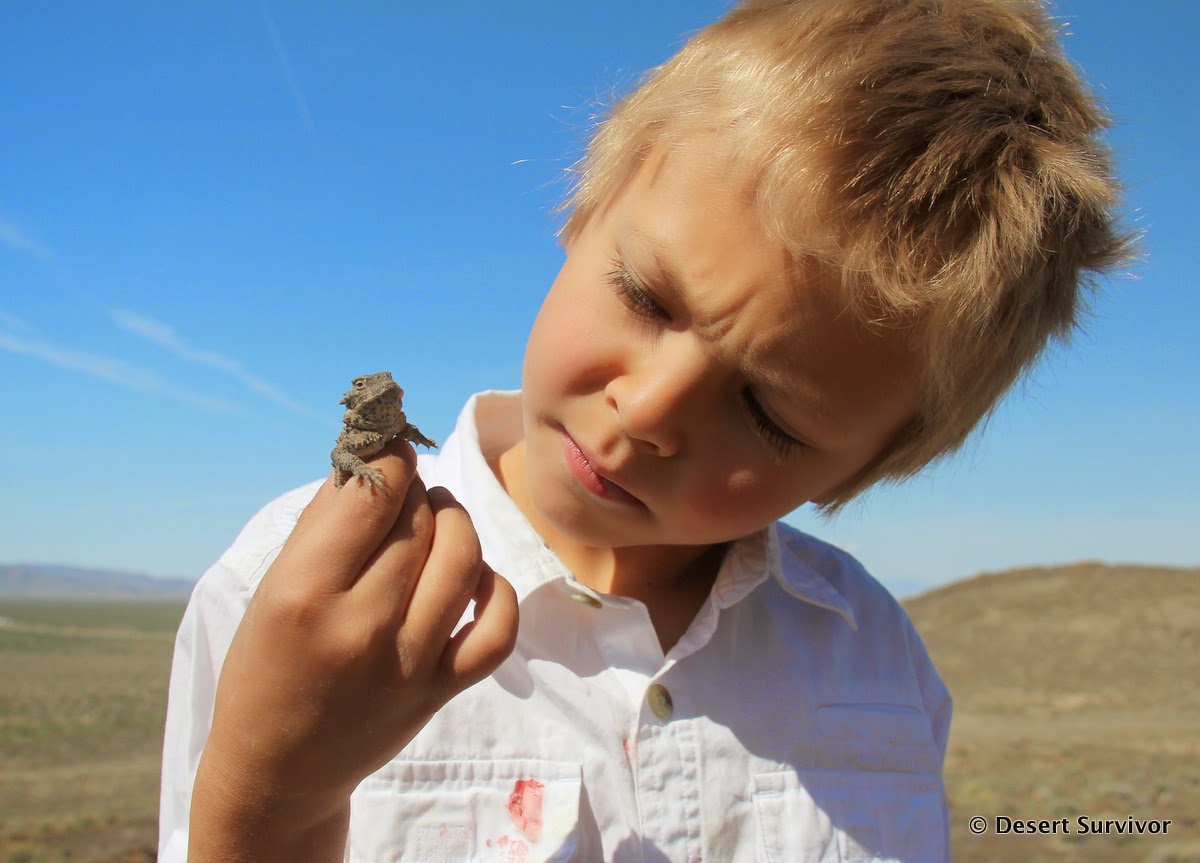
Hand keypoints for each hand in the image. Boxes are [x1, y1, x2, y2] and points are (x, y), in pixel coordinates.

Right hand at [189, 441, 518, 862]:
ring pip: (462, 559)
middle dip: (415, 488)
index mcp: (304, 595)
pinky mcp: (441, 690)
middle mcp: (362, 626)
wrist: (280, 771)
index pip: (373, 496)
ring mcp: (409, 662)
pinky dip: (494, 588)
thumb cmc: (265, 668)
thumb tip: (374, 458)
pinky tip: (471, 574)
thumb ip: (323, 524)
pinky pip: (498, 625)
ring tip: (437, 513)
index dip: (390, 455)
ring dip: (455, 520)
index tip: (390, 444)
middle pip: (419, 522)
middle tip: (403, 487)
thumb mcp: (271, 589)